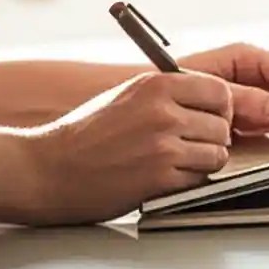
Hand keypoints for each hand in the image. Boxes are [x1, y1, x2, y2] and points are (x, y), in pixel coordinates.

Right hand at [27, 71, 259, 224]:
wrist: (47, 168)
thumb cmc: (84, 134)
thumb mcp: (128, 95)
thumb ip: (168, 95)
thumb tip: (211, 101)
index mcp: (156, 85)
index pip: (220, 91)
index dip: (220, 108)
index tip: (212, 117)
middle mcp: (163, 112)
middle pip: (222, 126)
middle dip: (212, 138)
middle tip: (190, 146)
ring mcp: (163, 146)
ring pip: (217, 154)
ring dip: (203, 163)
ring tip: (176, 163)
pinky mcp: (160, 178)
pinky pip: (199, 180)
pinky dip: (188, 182)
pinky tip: (164, 178)